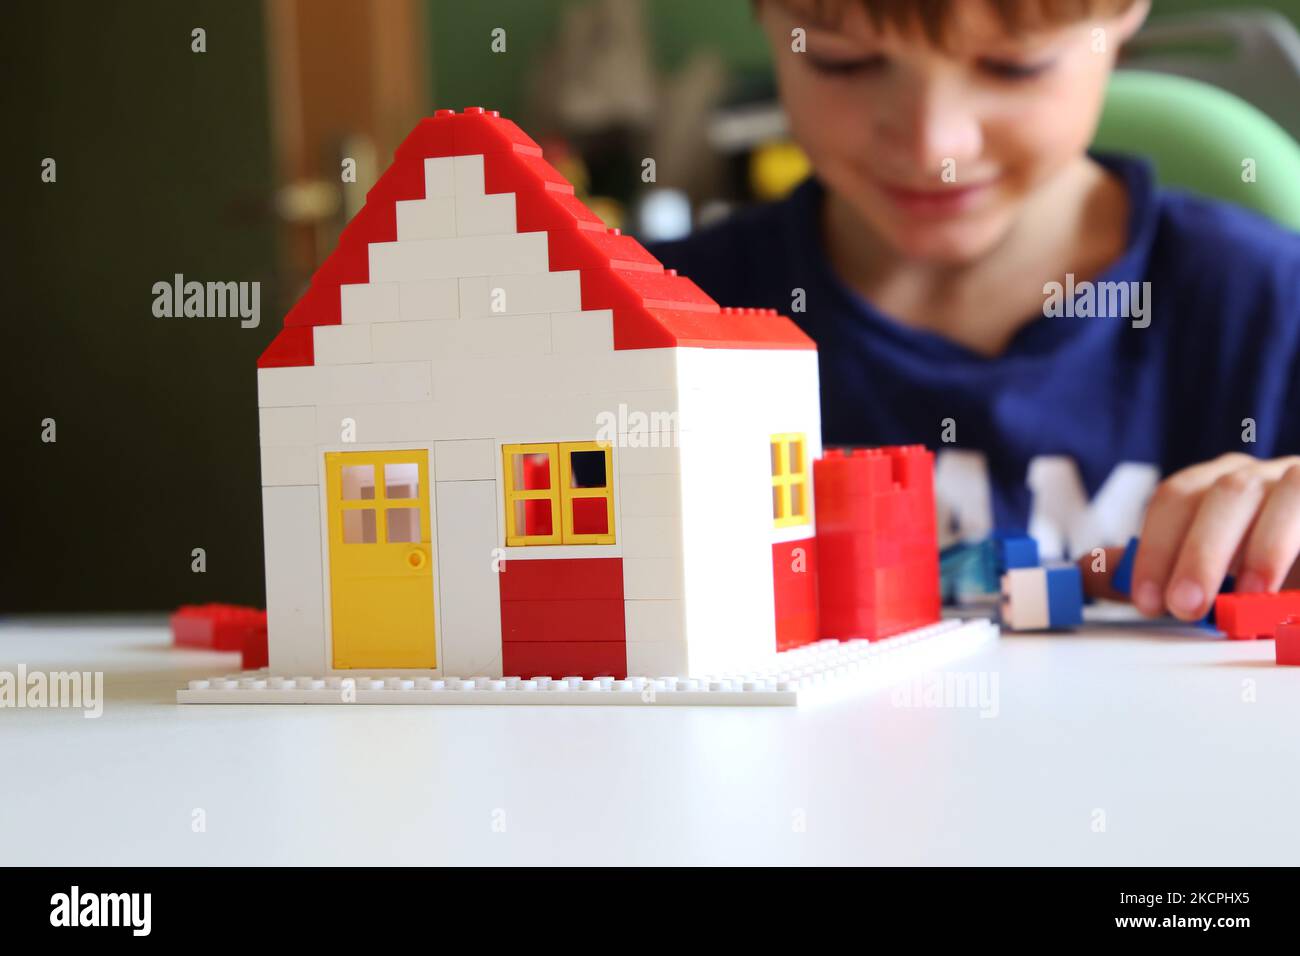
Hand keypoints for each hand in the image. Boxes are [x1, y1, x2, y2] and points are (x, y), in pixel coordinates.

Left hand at [1128, 453, 1299, 619]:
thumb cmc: (1257, 565)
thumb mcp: (1203, 569)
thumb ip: (1152, 569)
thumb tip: (1086, 573)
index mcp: (1218, 484)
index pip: (1176, 498)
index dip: (1158, 547)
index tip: (1148, 601)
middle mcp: (1265, 476)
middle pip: (1229, 495)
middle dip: (1202, 552)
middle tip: (1186, 606)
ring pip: (1292, 494)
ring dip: (1268, 546)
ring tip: (1252, 594)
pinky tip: (1296, 591)